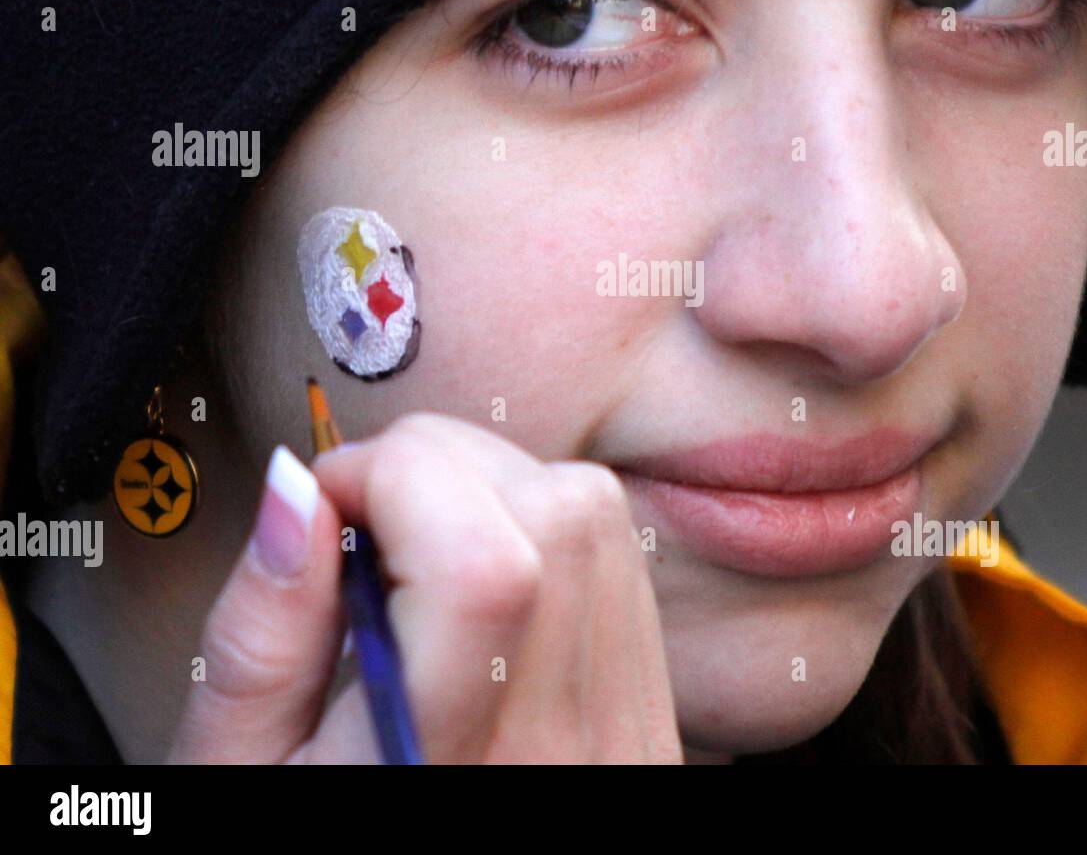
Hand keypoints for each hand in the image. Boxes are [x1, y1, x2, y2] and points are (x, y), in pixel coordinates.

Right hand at [167, 412, 682, 763]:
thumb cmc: (321, 845)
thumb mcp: (240, 776)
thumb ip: (260, 638)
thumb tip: (298, 487)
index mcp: (448, 770)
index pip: (482, 567)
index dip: (397, 482)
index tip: (326, 499)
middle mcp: (564, 748)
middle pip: (552, 514)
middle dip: (437, 466)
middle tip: (360, 524)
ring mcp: (626, 730)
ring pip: (592, 512)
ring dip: (490, 485)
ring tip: (410, 552)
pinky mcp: (649, 710)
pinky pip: (618, 556)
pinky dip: (538, 522)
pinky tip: (474, 574)